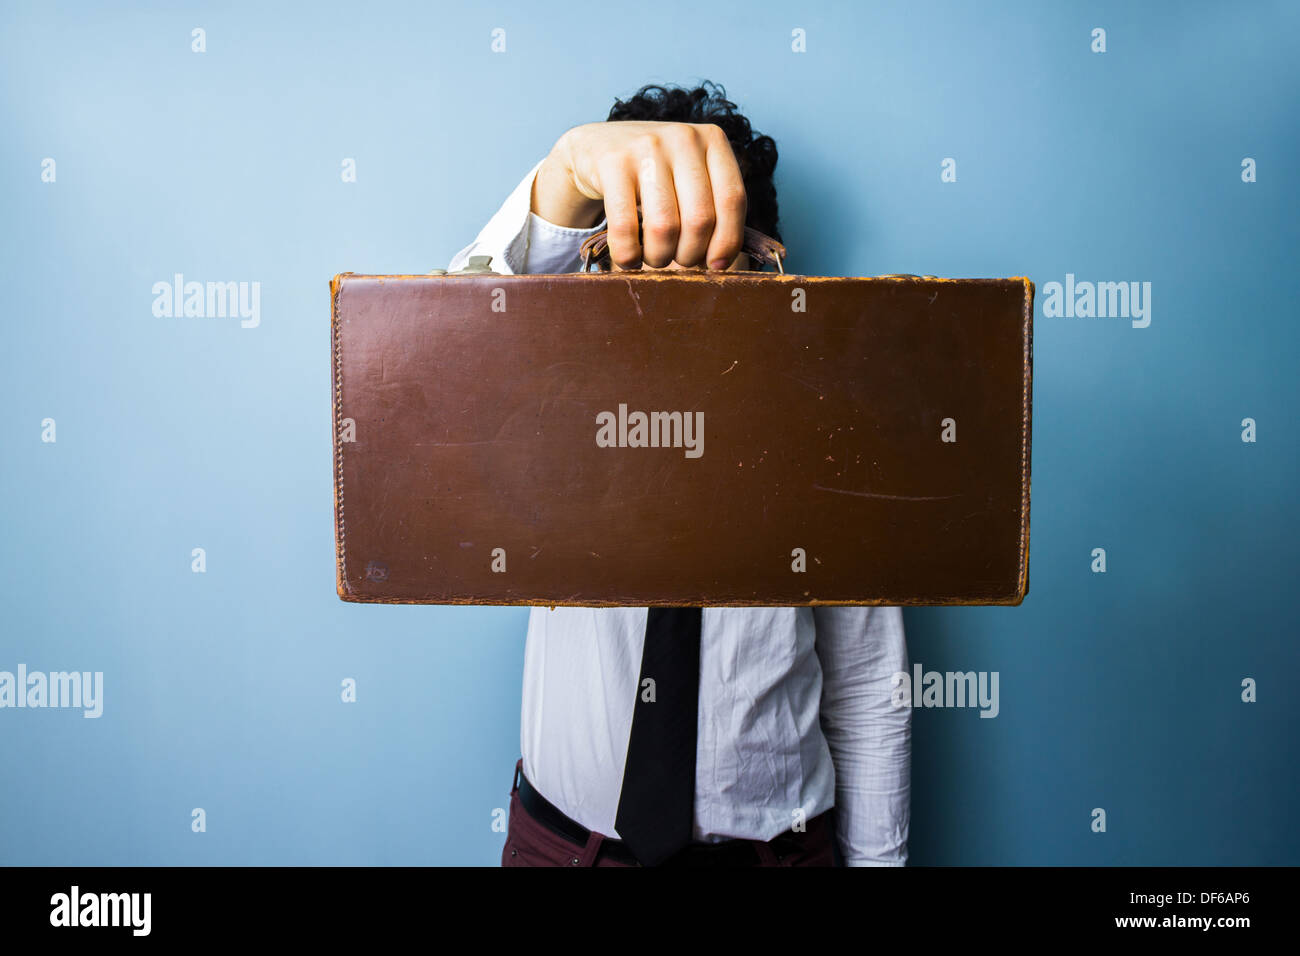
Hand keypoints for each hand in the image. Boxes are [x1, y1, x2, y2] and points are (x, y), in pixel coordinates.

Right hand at [531, 121, 747, 270]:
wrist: (595, 147)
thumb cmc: (654, 174)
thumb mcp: (690, 176)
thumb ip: (712, 206)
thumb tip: (722, 262)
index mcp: (712, 140)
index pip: (732, 199)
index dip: (727, 241)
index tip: (716, 265)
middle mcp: (683, 138)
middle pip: (700, 218)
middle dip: (690, 255)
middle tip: (678, 261)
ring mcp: (646, 147)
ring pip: (665, 226)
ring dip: (660, 257)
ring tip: (654, 258)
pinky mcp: (613, 162)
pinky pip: (626, 226)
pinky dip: (629, 254)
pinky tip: (629, 258)